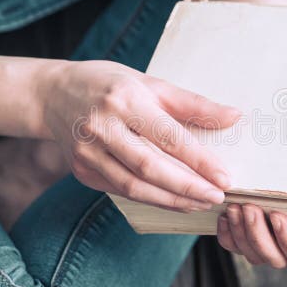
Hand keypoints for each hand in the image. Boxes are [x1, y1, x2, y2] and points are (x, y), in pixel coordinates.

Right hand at [40, 60, 240, 211]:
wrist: (52, 94)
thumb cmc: (109, 84)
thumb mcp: (151, 83)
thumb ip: (192, 104)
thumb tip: (234, 117)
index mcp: (123, 99)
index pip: (167, 136)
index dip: (198, 160)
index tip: (224, 177)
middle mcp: (102, 127)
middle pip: (149, 167)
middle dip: (186, 188)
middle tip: (216, 197)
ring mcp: (87, 152)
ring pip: (133, 186)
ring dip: (169, 200)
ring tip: (199, 203)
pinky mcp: (81, 170)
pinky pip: (120, 190)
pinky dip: (149, 198)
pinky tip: (173, 200)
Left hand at [217, 204, 286, 272]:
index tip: (277, 216)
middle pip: (274, 258)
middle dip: (258, 233)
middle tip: (250, 208)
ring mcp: (269, 250)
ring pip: (252, 254)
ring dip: (241, 232)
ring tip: (235, 207)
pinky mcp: (249, 242)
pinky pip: (235, 247)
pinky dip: (228, 234)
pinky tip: (225, 216)